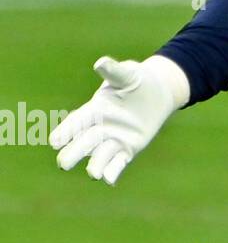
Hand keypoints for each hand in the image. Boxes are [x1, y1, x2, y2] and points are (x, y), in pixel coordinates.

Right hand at [50, 56, 189, 185]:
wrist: (157, 93)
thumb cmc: (137, 80)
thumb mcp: (128, 74)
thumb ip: (114, 71)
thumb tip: (101, 63)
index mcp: (95, 110)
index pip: (76, 122)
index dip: (66, 131)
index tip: (55, 141)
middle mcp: (100, 128)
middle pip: (83, 142)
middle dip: (73, 153)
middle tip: (63, 164)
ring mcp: (113, 140)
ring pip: (99, 155)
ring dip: (96, 164)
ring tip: (93, 174)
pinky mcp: (127, 149)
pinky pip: (118, 162)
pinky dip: (113, 170)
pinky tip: (110, 179)